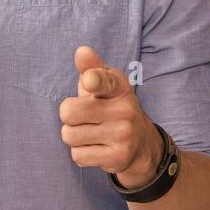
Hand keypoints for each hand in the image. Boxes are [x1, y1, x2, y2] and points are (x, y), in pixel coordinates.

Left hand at [59, 46, 162, 188]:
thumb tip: (81, 51)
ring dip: (74, 136)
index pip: (103, 80)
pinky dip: (81, 153)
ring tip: (91, 133)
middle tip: (83, 117)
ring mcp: (123, 135)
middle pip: (68, 112)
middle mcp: (124, 109)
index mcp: (118, 86)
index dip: (94, 80)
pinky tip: (97, 148)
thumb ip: (91, 67)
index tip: (88, 81)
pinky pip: (77, 156)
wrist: (141, 143)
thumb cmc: (111, 106)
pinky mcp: (118, 158)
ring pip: (69, 136)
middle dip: (68, 117)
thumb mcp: (105, 84)